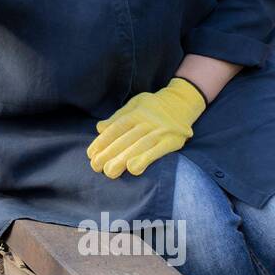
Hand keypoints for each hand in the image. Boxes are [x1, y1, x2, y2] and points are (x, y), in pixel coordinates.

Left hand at [87, 77, 206, 178]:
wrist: (183, 102)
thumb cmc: (153, 106)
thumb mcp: (135, 104)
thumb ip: (117, 117)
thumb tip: (99, 128)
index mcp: (136, 113)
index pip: (116, 128)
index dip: (102, 142)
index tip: (91, 154)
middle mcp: (147, 122)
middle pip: (125, 139)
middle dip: (108, 154)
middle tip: (96, 166)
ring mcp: (160, 131)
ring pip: (138, 146)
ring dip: (122, 160)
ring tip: (109, 172)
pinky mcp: (172, 141)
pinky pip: (157, 152)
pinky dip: (145, 160)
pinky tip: (133, 170)